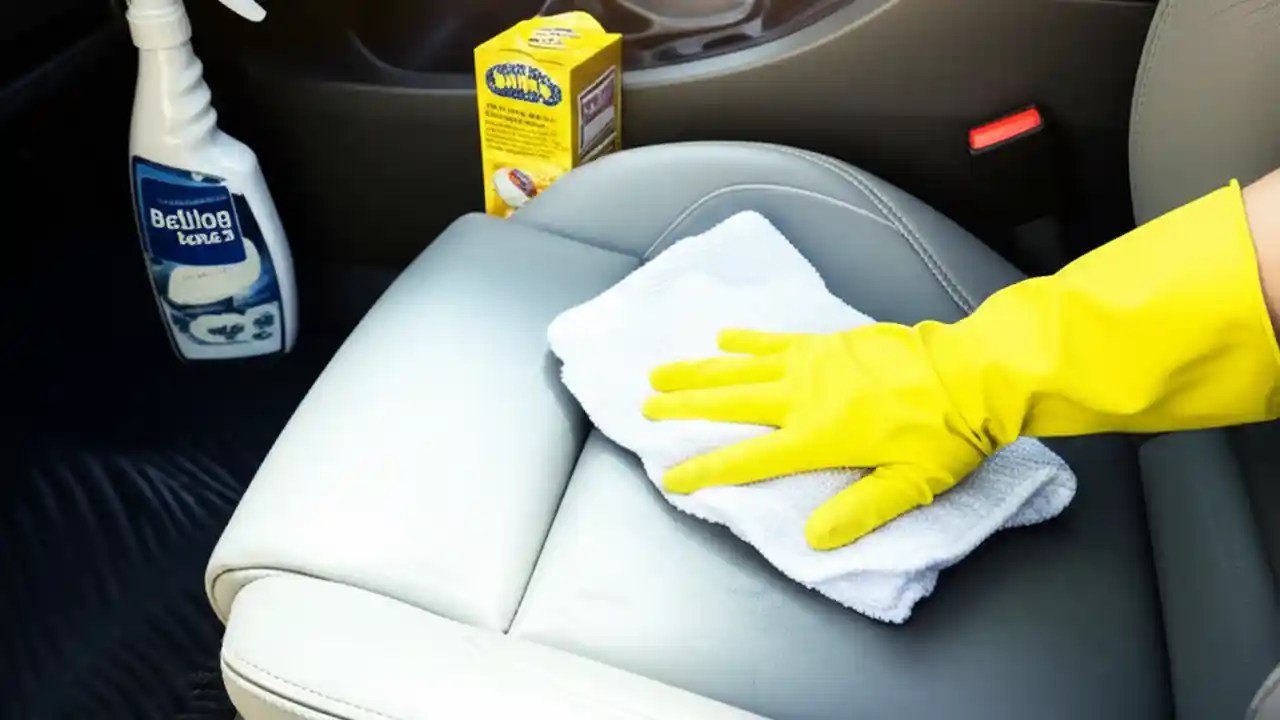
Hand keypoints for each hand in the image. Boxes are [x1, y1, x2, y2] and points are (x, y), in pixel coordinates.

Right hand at [643, 326, 994, 549]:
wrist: (973, 372)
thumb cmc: (946, 435)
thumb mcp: (910, 486)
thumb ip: (860, 511)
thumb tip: (814, 540)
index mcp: (818, 437)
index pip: (747, 459)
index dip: (704, 470)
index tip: (670, 477)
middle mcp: (804, 396)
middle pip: (729, 404)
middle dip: (683, 409)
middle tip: (645, 409)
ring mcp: (814, 362)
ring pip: (741, 367)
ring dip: (698, 372)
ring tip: (660, 374)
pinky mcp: (829, 341)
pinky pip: (777, 339)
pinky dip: (748, 339)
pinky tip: (723, 338)